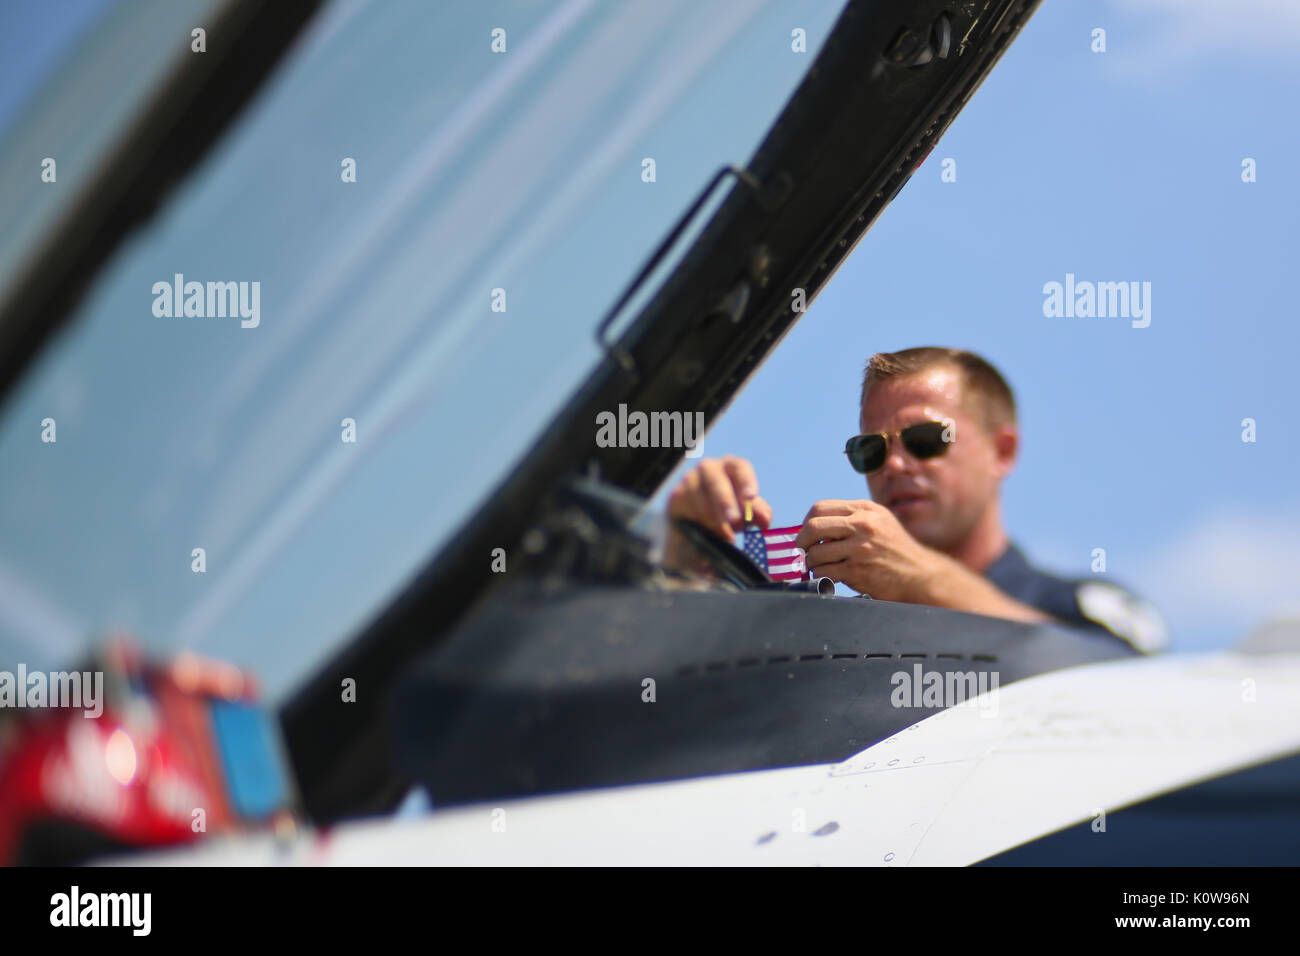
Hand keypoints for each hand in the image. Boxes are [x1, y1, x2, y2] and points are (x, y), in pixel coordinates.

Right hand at [666, 456, 771, 541]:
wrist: (699, 529)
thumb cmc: (729, 514)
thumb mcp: (747, 514)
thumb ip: (758, 514)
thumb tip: (764, 519)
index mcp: (730, 467)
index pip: (739, 467)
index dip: (746, 481)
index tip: (752, 497)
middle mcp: (708, 468)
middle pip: (716, 481)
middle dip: (726, 502)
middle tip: (736, 522)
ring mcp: (689, 480)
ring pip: (700, 498)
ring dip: (714, 519)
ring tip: (727, 535)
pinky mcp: (676, 496)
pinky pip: (687, 509)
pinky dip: (700, 523)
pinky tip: (708, 532)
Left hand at [794, 499, 942, 600]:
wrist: (919, 574)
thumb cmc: (895, 548)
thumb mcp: (879, 520)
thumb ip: (851, 517)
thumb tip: (814, 524)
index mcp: (865, 509)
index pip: (820, 508)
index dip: (807, 522)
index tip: (807, 533)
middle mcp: (862, 525)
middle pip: (813, 527)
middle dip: (802, 541)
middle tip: (803, 550)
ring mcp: (859, 548)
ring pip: (815, 552)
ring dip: (811, 561)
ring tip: (820, 564)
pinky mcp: (857, 570)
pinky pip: (823, 571)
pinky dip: (820, 575)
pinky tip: (829, 575)